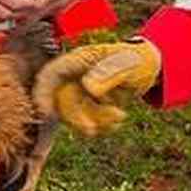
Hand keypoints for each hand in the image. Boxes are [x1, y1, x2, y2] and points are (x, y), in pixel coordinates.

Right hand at [32, 39, 161, 135]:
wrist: (149, 69)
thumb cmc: (137, 60)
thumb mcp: (127, 64)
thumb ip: (108, 73)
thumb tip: (88, 88)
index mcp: (77, 60)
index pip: (50, 75)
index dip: (41, 93)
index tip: (44, 113)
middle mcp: (74, 77)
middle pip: (61, 101)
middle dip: (75, 118)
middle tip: (92, 130)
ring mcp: (80, 93)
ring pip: (74, 115)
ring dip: (95, 121)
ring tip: (120, 115)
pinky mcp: (89, 107)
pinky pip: (87, 122)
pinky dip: (102, 126)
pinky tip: (119, 120)